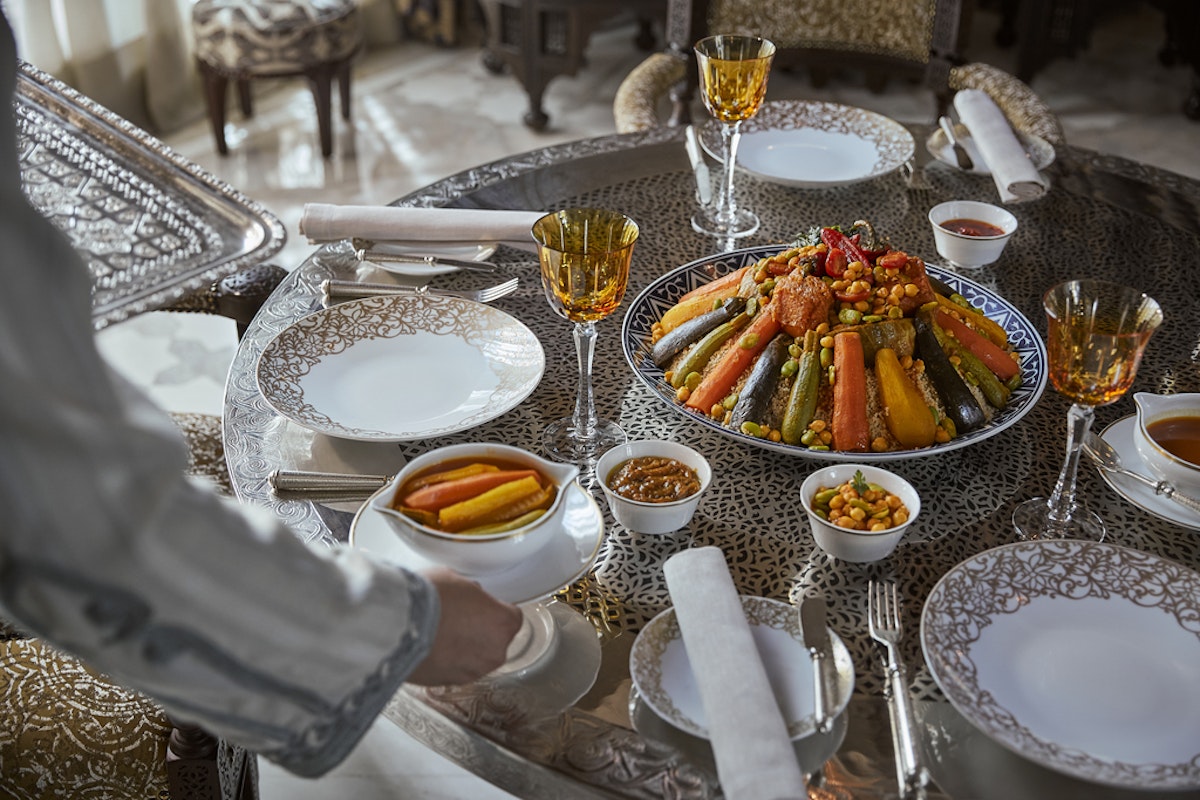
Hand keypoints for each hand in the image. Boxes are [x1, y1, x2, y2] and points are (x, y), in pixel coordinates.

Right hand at [406, 567, 522, 685]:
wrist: (397, 625)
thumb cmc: (428, 600)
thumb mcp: (456, 579)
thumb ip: (471, 592)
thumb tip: (468, 595)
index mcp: (503, 622)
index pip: (511, 616)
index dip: (495, 610)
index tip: (483, 607)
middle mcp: (494, 651)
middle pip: (496, 640)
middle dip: (480, 630)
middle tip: (459, 618)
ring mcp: (473, 671)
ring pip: (476, 658)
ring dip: (464, 648)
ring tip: (441, 632)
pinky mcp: (450, 683)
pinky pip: (455, 670)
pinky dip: (447, 661)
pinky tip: (432, 646)